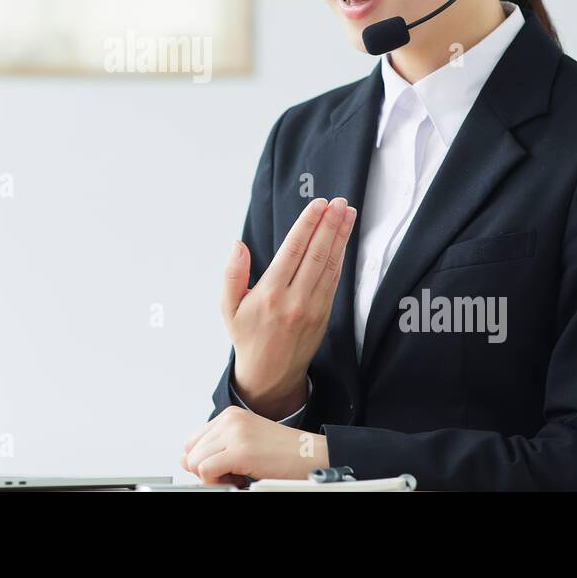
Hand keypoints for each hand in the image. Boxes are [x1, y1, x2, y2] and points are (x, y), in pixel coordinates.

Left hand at [180, 406, 329, 483]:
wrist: (312, 456)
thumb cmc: (284, 454)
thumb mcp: (246, 443)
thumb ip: (218, 447)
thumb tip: (186, 460)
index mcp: (231, 416)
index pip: (193, 441)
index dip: (202, 461)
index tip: (222, 470)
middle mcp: (230, 420)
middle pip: (190, 453)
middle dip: (206, 471)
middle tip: (232, 476)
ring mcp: (234, 433)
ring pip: (195, 462)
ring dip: (213, 478)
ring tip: (238, 477)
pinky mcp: (240, 450)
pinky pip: (206, 471)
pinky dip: (216, 483)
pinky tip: (238, 481)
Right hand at [224, 197, 356, 416]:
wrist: (270, 375)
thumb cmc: (246, 336)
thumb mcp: (228, 307)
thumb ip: (232, 274)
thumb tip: (237, 244)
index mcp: (269, 294)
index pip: (293, 250)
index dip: (308, 224)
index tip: (318, 204)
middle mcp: (294, 300)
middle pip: (316, 254)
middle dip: (329, 225)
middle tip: (339, 202)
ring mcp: (312, 308)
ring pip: (329, 265)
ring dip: (340, 237)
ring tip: (348, 213)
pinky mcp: (324, 315)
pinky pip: (333, 281)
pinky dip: (340, 258)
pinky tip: (344, 241)